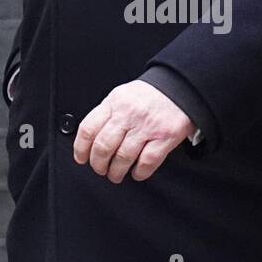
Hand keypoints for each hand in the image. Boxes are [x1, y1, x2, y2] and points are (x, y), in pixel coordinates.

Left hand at [73, 80, 195, 182]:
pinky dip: (139, 172)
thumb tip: (90, 139)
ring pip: (123, 157)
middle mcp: (129, 114)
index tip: (82, 158)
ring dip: (116, 172)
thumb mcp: (122, 96)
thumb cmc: (150, 95)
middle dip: (98, 164)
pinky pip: (147, 162)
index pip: (89, 129)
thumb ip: (107, 114)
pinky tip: (137, 173)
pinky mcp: (165, 137)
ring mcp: (147, 126)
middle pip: (103, 146)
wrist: (181, 86)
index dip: (81, 148)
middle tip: (100, 169)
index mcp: (114, 103)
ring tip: (116, 174)